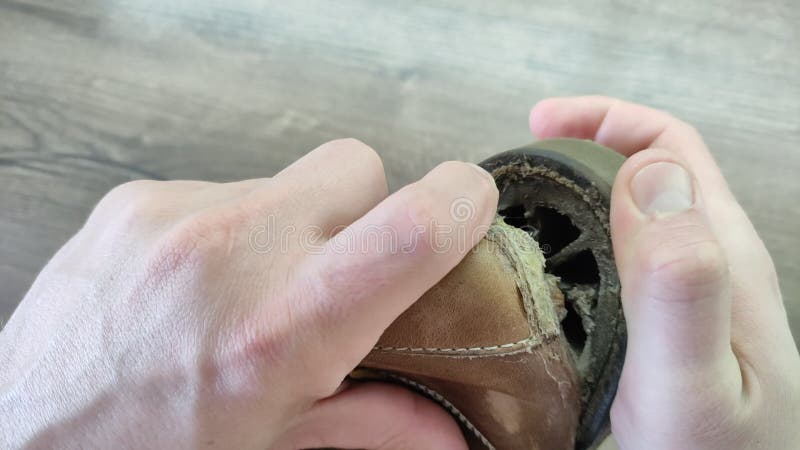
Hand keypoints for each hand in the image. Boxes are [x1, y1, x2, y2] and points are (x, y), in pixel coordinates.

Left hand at [0, 139, 497, 448]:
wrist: (19, 443)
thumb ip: (372, 430)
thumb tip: (448, 432)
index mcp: (277, 333)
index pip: (406, 229)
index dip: (459, 203)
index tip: (469, 206)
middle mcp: (225, 257)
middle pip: (355, 166)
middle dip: (369, 210)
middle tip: (341, 272)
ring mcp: (171, 219)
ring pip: (287, 179)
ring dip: (295, 223)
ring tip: (255, 290)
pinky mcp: (132, 203)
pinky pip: (223, 187)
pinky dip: (233, 227)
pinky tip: (203, 284)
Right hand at [530, 96, 799, 448]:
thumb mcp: (690, 380)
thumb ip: (678, 283)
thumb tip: (649, 175)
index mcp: (721, 255)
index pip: (670, 148)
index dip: (605, 120)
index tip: (539, 124)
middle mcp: (712, 263)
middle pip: (650, 169)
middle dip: (583, 145)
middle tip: (518, 163)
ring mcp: (693, 294)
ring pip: (634, 211)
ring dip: (578, 189)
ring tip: (522, 207)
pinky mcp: (671, 322)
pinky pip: (624, 254)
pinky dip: (580, 235)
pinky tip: (548, 264)